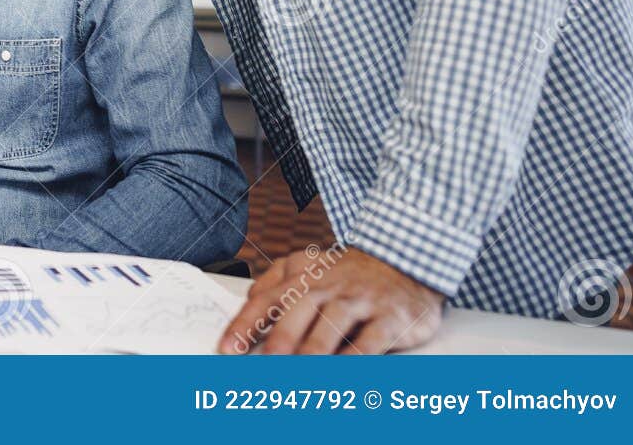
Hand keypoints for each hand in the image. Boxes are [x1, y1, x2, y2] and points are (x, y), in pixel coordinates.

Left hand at [219, 245, 444, 354]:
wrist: (406, 259)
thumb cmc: (350, 272)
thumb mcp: (309, 264)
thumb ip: (276, 279)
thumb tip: (248, 298)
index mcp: (304, 278)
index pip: (267, 300)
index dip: (245, 324)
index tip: (226, 349)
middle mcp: (329, 288)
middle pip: (299, 311)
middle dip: (281, 337)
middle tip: (267, 362)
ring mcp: (360, 301)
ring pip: (334, 323)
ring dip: (316, 349)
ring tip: (301, 373)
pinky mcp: (391, 317)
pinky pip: (372, 339)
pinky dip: (358, 357)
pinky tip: (346, 373)